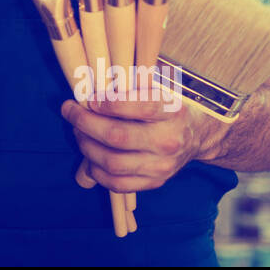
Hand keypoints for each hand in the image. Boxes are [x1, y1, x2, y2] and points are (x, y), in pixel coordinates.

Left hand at [60, 94, 230, 193]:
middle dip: (85, 123)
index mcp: (171, 112)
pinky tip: (89, 156)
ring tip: (78, 133)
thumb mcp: (158, 87)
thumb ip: (130, 86)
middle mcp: (168, 141)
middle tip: (70, 111)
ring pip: (113, 162)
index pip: (139, 106)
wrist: (198, 135)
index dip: (108, 103)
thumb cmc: (169, 106)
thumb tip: (91, 88)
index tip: (90, 98)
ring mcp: (161, 166)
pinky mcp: (155, 182)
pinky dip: (96, 171)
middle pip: (117, 136)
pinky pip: (118, 184)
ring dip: (86, 146)